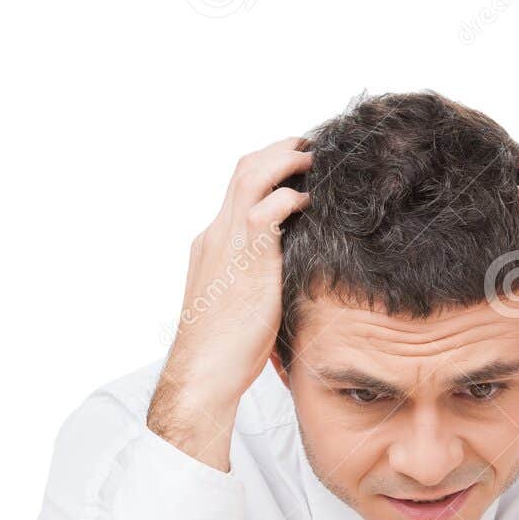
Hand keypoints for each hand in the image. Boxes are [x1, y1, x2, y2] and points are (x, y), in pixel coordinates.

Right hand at [149, 138, 311, 470]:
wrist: (203, 372)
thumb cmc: (225, 350)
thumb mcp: (241, 301)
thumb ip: (258, 276)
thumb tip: (290, 276)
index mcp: (212, 243)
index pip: (238, 188)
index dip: (267, 169)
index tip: (295, 166)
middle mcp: (216, 234)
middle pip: (243, 168)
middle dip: (278, 150)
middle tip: (311, 147)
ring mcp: (227, 243)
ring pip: (252, 175)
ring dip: (286, 160)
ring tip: (315, 159)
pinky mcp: (246, 258)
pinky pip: (268, 208)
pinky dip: (290, 196)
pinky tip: (311, 201)